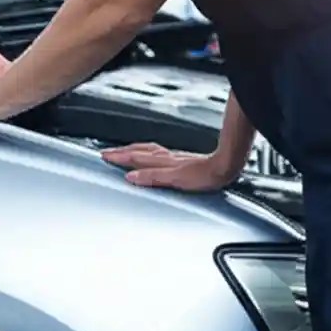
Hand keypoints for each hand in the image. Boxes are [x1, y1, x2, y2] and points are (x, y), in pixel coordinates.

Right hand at [101, 143, 240, 191]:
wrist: (226, 166)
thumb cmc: (206, 175)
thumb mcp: (175, 179)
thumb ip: (152, 177)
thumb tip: (131, 176)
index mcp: (162, 161)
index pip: (135, 158)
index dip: (119, 157)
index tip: (104, 156)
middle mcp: (167, 157)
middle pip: (139, 151)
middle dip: (122, 151)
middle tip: (108, 152)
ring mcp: (175, 158)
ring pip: (149, 151)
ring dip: (134, 150)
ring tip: (125, 151)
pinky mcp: (183, 160)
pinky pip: (158, 153)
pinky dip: (148, 153)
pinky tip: (153, 157)